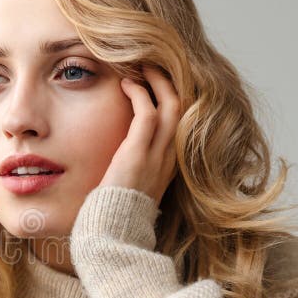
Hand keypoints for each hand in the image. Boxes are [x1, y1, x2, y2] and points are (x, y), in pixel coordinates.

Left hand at [99, 64, 181, 206]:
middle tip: (152, 65)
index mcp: (170, 164)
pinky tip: (126, 85)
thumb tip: (120, 161)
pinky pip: (147, 113)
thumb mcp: (133, 186)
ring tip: (141, 66)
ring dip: (157, 81)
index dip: (173, 97)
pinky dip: (139, 94)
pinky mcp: (138, 154)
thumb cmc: (116, 212)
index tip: (157, 83)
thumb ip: (134, 169)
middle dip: (169, 82)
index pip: (182, 122)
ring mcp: (157, 156)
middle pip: (183, 107)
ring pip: (171, 105)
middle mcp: (170, 158)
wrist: (114, 232)